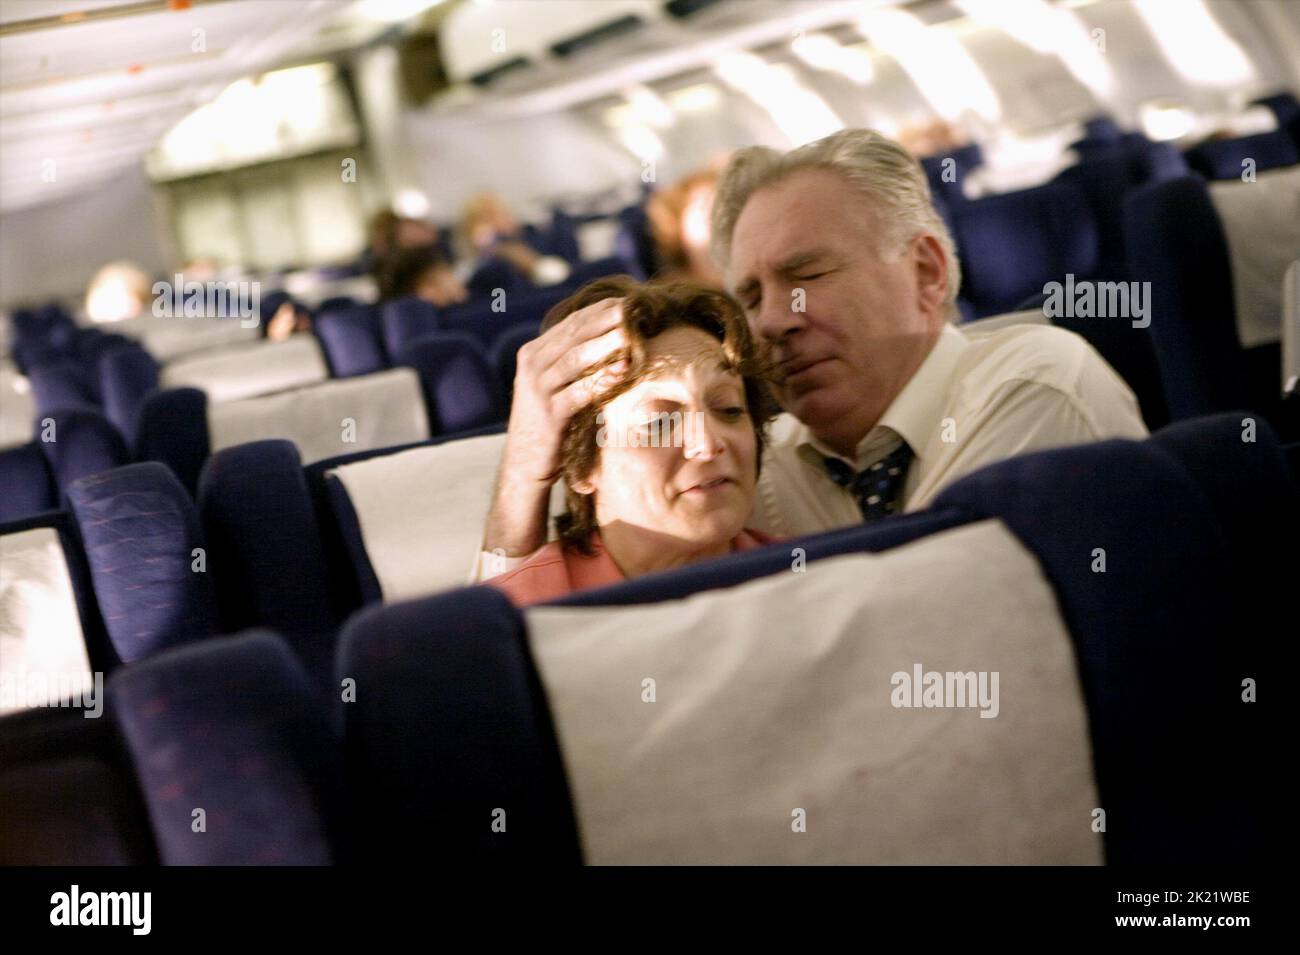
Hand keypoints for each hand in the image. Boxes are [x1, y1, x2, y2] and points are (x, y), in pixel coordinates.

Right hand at [503, 297, 629, 484]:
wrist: (525, 464)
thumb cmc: (549, 423)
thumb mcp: (554, 385)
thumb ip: (572, 361)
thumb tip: (611, 335)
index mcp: (533, 353)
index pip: (572, 323)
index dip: (601, 310)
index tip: (629, 301)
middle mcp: (531, 365)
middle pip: (574, 335)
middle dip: (606, 320)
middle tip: (634, 309)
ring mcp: (537, 389)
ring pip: (575, 359)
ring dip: (605, 345)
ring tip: (631, 334)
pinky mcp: (548, 414)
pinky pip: (579, 392)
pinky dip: (601, 380)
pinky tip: (623, 372)